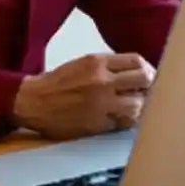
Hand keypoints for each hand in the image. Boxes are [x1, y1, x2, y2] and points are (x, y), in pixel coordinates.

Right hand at [12, 53, 153, 139]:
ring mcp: (101, 103)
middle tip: (150, 92)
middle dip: (151, 86)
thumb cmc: (58, 82)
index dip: (148, 69)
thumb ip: (109, 66)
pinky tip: (125, 119)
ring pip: (138, 104)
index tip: (149, 76)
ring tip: (139, 107)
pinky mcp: (97, 123)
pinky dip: (128, 121)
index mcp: (97, 62)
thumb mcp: (83, 64)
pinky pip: (123, 123)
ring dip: (142, 106)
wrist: (33, 101)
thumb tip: (136, 73)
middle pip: (144, 80)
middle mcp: (102, 81)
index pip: (136, 61)